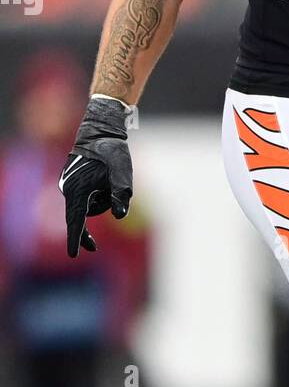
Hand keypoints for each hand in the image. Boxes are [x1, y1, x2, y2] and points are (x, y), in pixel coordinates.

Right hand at [59, 96, 133, 256]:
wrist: (99, 131)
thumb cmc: (112, 151)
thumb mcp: (122, 172)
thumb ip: (121, 194)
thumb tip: (121, 216)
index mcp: (78, 189)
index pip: (76, 220)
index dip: (77, 238)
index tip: (74, 255)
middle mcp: (69, 189)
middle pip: (80, 216)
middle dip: (86, 230)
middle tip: (93, 248)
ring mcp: (69, 186)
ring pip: (87, 206)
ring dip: (100, 201)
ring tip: (110, 180)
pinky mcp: (72, 182)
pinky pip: (84, 198)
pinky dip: (95, 196)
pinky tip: (103, 182)